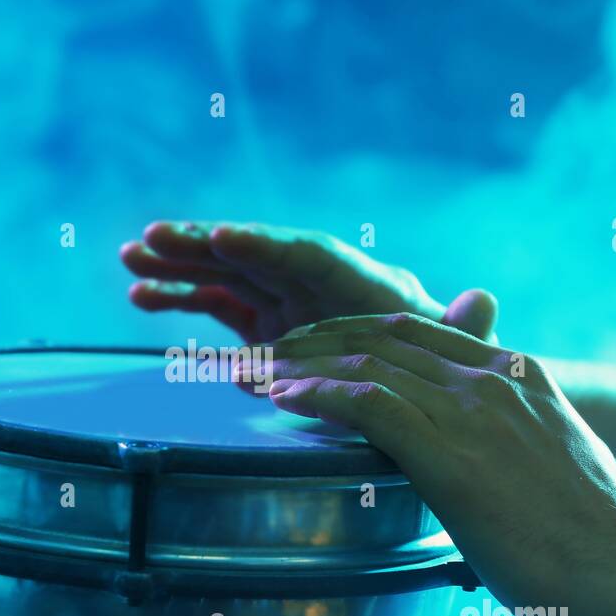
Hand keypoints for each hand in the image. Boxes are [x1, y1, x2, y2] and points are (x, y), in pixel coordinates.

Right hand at [120, 221, 497, 342]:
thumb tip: (486, 299)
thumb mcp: (463, 351)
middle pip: (258, 257)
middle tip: (155, 237)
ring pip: (227, 276)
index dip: (269, 246)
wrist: (434, 379)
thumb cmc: (448, 362)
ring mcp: (288, 305)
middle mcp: (319, 286)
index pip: (313, 257)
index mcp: (364, 284)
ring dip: (180, 266)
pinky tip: (140, 298)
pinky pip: (219, 307)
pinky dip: (182, 301)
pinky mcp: (268, 328)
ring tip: (130, 259)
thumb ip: (467, 327)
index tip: (226, 237)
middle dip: (207, 246)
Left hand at [243, 312, 615, 615]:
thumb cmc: (590, 540)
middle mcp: (494, 377)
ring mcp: (474, 409)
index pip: (415, 329)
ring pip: (365, 362)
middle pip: (379, 336)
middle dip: (312, 339)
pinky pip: (367, 403)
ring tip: (249, 372)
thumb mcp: (549, 463)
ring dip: (298, 363)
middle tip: (262, 353)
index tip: (309, 344)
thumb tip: (475, 457)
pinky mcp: (453, 451)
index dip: (351, 331)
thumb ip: (506, 439)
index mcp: (518, 373)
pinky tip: (279, 399)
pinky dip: (315, 394)